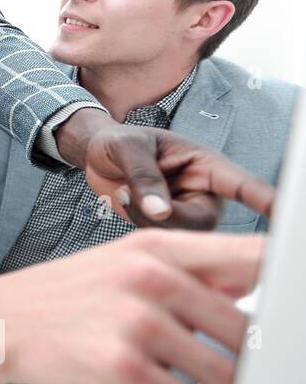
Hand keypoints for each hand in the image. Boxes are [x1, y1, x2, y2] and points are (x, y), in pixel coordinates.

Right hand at [0, 230, 261, 383]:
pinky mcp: (121, 367)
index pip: (253, 257)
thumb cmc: (66, 296)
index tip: (289, 316)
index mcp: (156, 247)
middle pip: (245, 329)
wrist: (1, 323)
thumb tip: (253, 281)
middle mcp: (149, 278)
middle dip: (252, 361)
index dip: (287, 283)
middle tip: (251, 375)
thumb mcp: (123, 262)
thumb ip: (190, 270)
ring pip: (224, 373)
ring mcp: (135, 322)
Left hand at [55, 109, 274, 228]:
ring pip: (182, 237)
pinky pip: (161, 240)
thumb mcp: (128, 148)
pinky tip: (122, 201)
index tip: (286, 216)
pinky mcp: (168, 229)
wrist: (97, 156)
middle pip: (204, 223)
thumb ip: (144, 176)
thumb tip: (160, 211)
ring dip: (146, 219)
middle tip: (126, 193)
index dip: (267, 202)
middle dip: (167, 217)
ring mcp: (188, 213)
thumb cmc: (119, 143)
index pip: (243, 186)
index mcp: (206, 165)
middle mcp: (204, 192)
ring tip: (122, 191)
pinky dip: (137, 223)